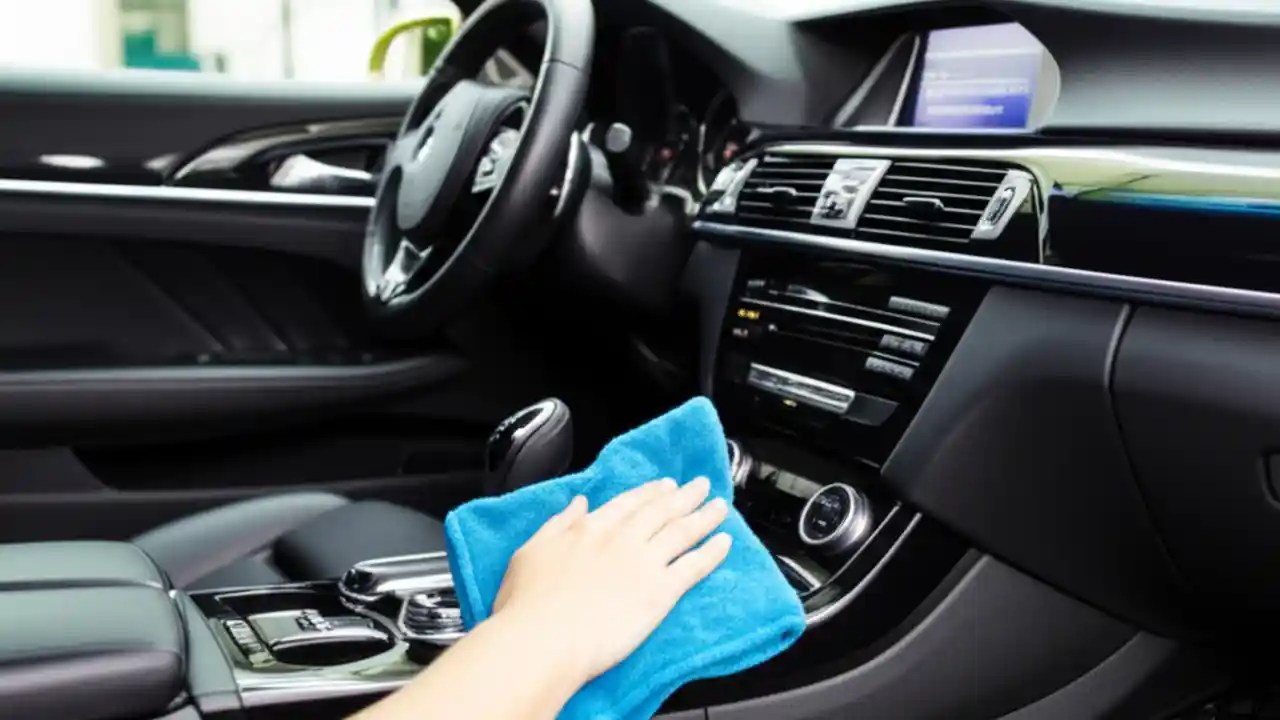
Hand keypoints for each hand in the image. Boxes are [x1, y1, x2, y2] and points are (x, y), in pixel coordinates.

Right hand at [490, 477, 731, 687]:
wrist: (544, 639)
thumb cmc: (528, 604)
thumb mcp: (531, 551)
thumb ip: (558, 524)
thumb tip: (578, 503)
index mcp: (590, 528)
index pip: (628, 503)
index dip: (651, 493)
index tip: (666, 486)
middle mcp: (621, 538)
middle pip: (661, 510)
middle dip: (684, 496)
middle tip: (702, 486)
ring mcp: (644, 563)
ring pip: (683, 531)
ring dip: (705, 516)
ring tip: (721, 507)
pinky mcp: (661, 592)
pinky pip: (694, 566)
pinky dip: (712, 552)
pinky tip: (725, 543)